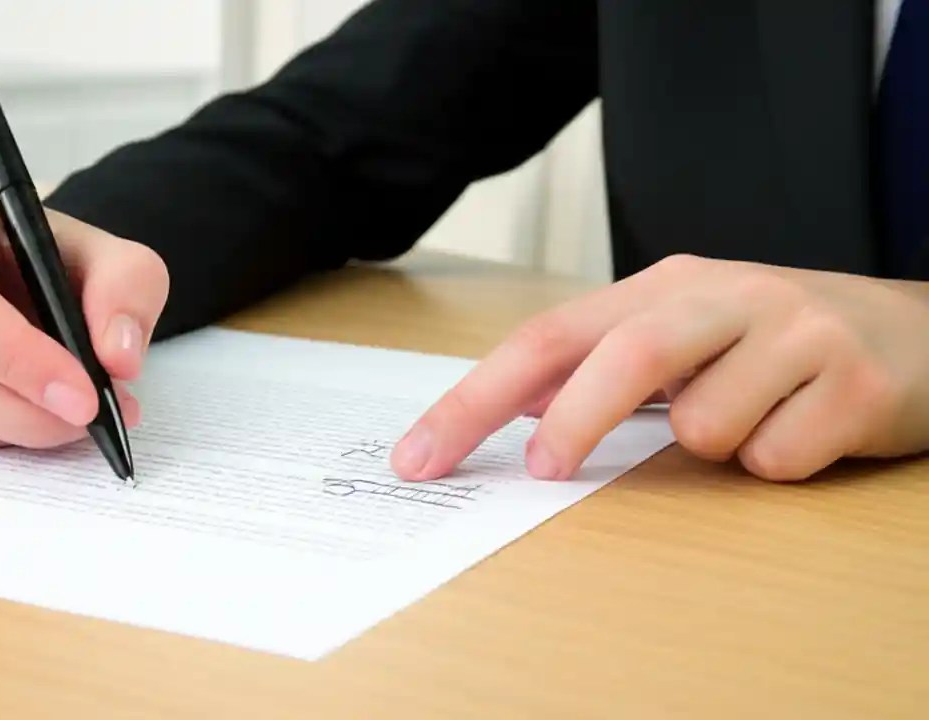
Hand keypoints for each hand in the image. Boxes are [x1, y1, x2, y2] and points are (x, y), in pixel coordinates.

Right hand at [0, 190, 168, 448]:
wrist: (42, 281)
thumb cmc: (66, 260)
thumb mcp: (119, 257)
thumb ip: (128, 290)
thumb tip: (118, 358)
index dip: (15, 354)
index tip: (82, 394)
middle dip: (30, 407)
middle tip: (96, 415)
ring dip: (29, 426)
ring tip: (90, 414)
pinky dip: (13, 436)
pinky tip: (52, 416)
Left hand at [391, 254, 928, 481]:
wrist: (922, 334)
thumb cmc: (775, 343)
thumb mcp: (685, 334)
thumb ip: (605, 363)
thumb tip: (517, 410)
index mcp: (666, 285)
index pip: (548, 336)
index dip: (477, 399)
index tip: (420, 456)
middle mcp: (727, 294)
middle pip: (624, 355)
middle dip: (575, 422)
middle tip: (545, 470)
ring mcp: (797, 332)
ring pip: (707, 425)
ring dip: (712, 448)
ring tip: (755, 420)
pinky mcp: (857, 382)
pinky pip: (777, 458)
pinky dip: (774, 464)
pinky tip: (805, 431)